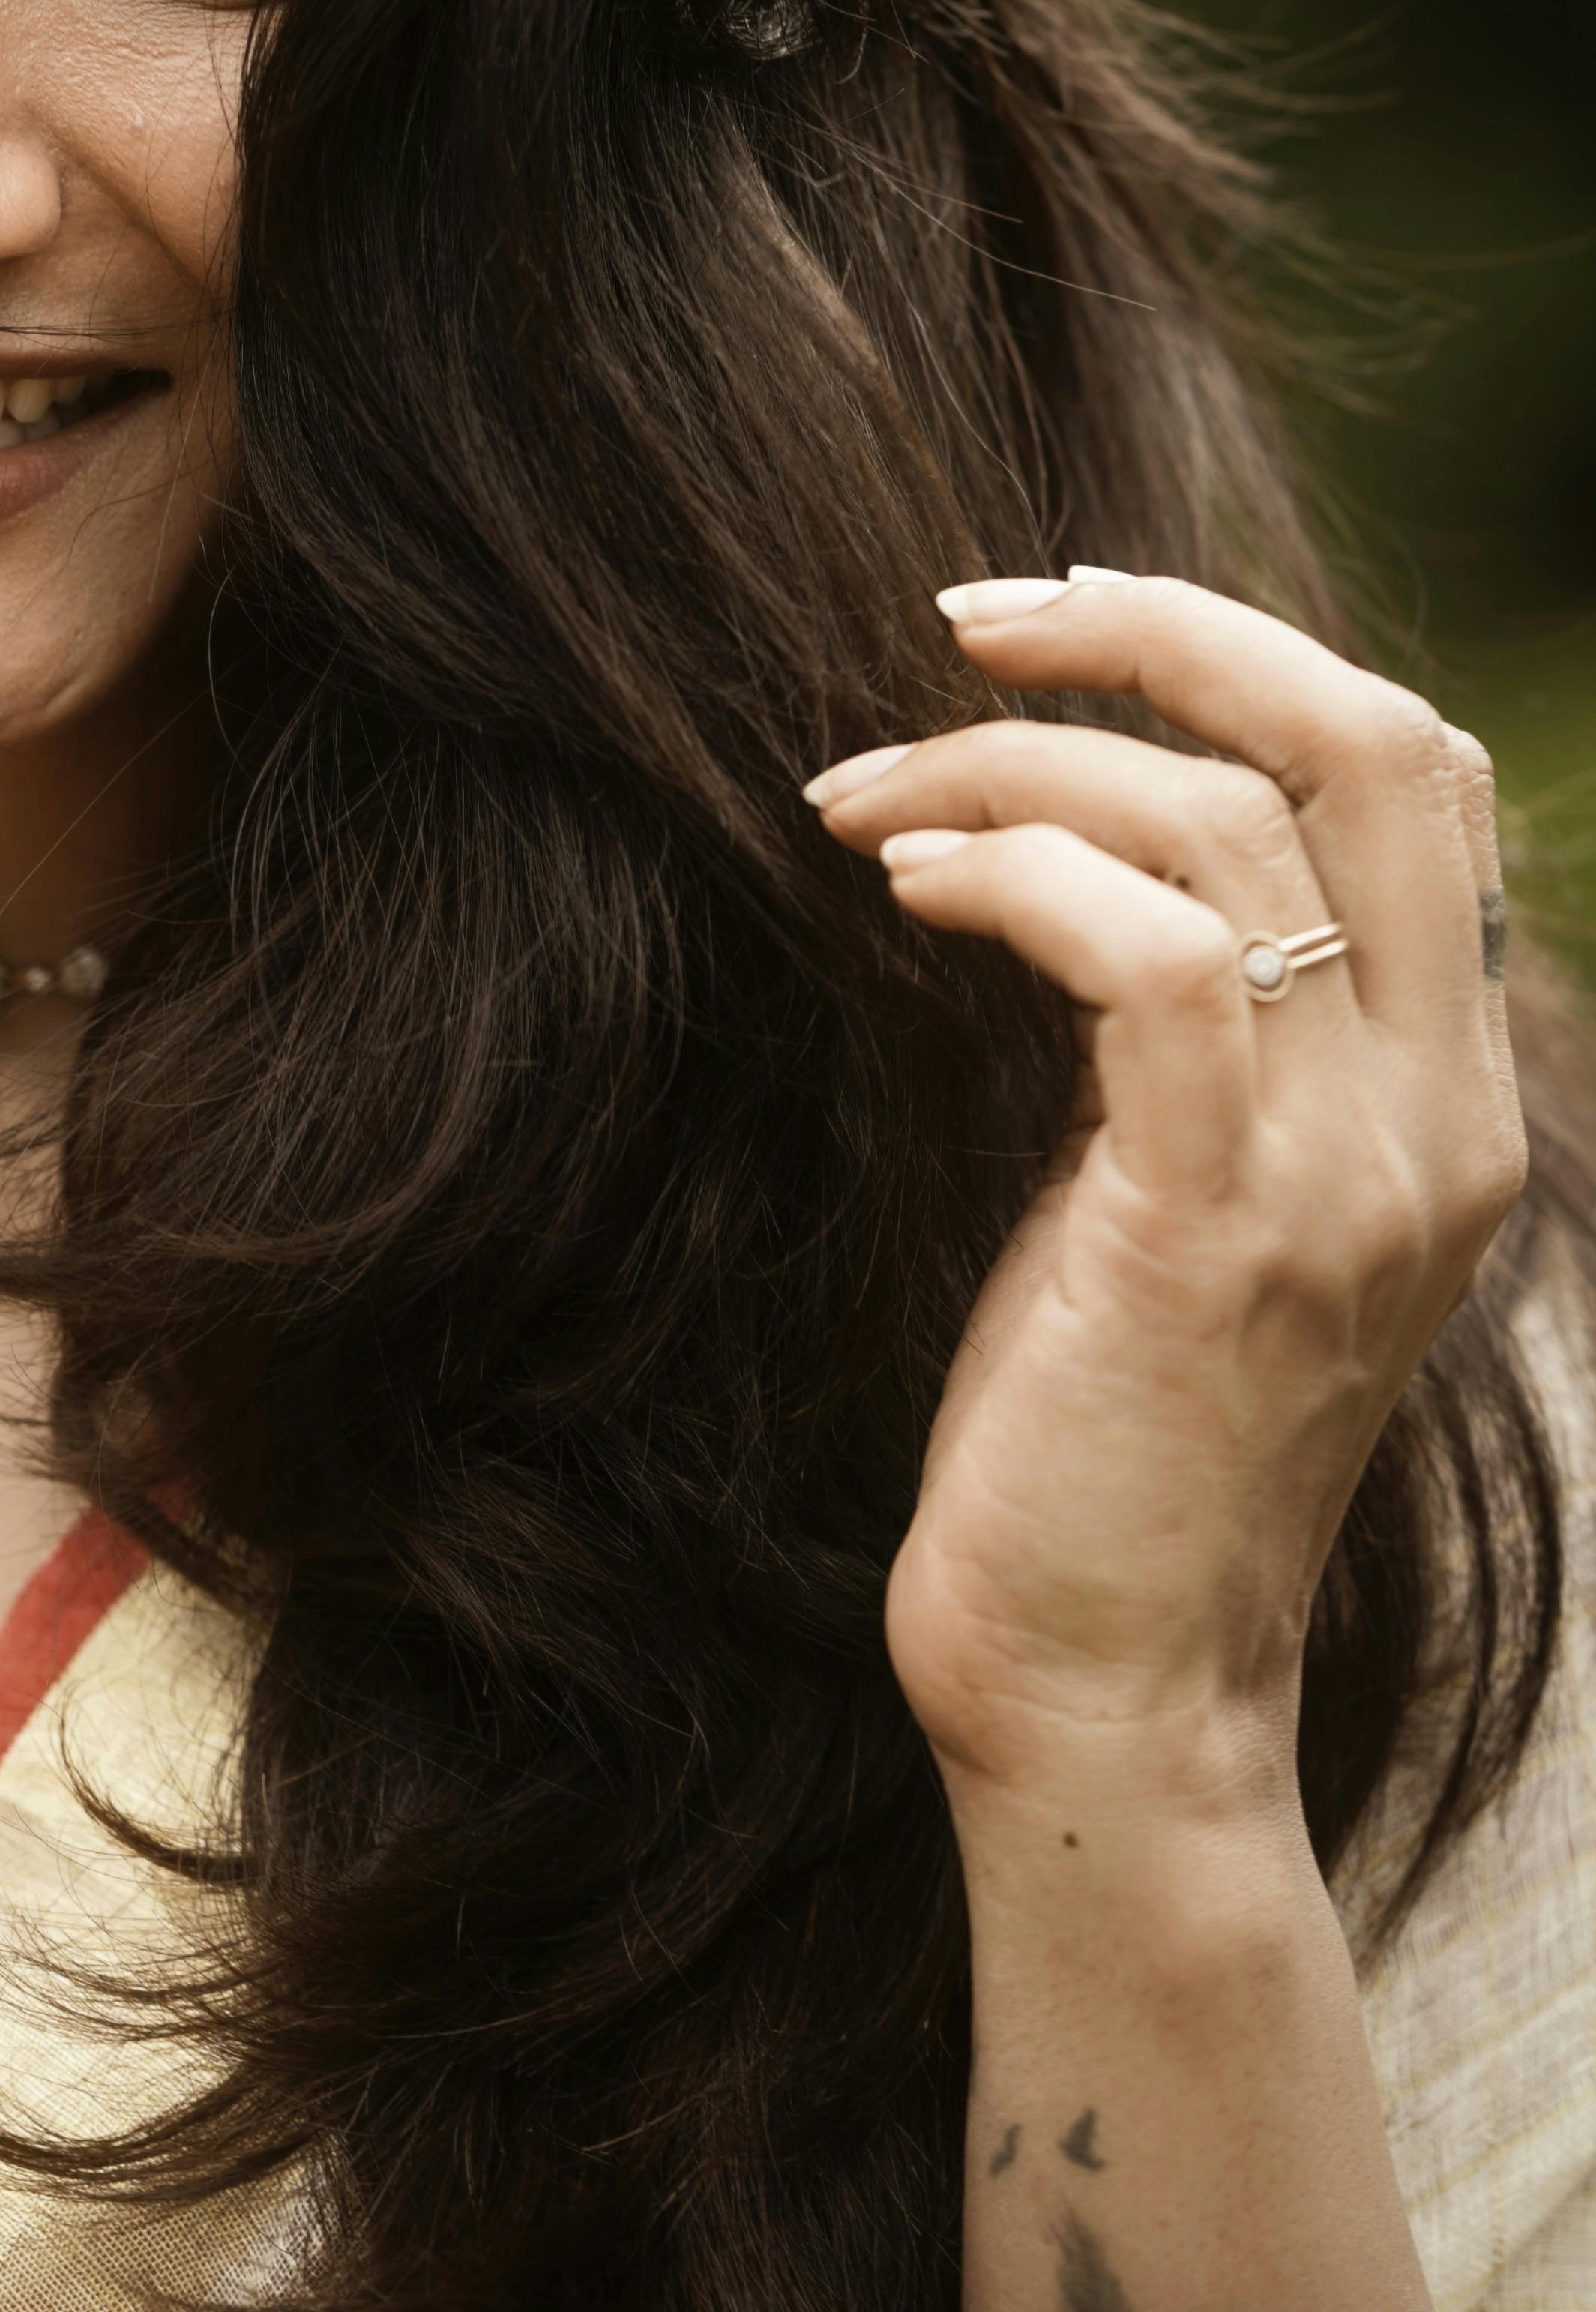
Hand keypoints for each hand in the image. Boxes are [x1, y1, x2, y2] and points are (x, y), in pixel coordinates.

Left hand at [810, 573, 1524, 1806]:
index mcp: (1450, 1099)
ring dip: (1013, 768)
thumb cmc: (1107, 1431)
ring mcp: (1348, 1181)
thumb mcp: (1187, 1188)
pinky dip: (1014, 875)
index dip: (1243, 652)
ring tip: (860, 797)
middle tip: (972, 618)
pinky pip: (1155, 962)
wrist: (1110, 1693)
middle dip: (1162, 629)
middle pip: (1374, 743)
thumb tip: (1088, 838)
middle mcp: (1441, 1122)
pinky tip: (903, 884)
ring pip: (1229, 828)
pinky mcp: (1221, 1235)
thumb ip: (1200, 1025)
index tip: (1060, 628)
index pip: (1417, 774)